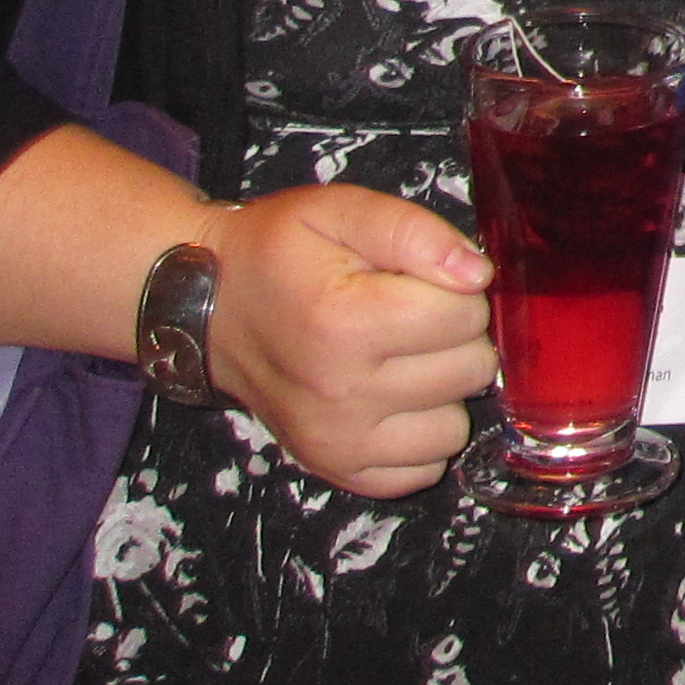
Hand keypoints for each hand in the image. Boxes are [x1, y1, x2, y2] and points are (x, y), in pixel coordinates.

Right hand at [197, 185, 497, 499]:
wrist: (207, 307)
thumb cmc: (278, 253)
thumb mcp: (342, 211)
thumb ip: (416, 233)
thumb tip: (478, 275)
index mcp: (347, 323)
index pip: (467, 313)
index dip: (456, 288)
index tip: (416, 282)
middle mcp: (342, 394)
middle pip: (470, 370)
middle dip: (454, 337)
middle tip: (408, 318)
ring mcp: (335, 442)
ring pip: (455, 428)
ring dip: (442, 392)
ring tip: (401, 360)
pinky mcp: (332, 469)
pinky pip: (421, 472)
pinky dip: (419, 438)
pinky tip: (393, 402)